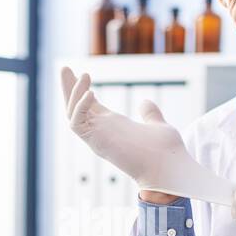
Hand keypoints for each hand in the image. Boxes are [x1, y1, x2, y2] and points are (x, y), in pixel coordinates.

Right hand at [61, 67, 235, 204]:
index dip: (84, 91)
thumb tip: (145, 102)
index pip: (91, 108)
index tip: (83, 75)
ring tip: (85, 74)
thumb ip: (149, 114)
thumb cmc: (167, 153)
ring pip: (72, 114)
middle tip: (65, 67)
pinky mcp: (96, 143)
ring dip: (73, 93)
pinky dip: (79, 108)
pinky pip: (76, 124)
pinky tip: (90, 93)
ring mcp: (97, 138)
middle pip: (75, 108)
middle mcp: (101, 133)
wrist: (171, 168)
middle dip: (69, 88)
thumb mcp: (157, 125)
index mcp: (113, 128)